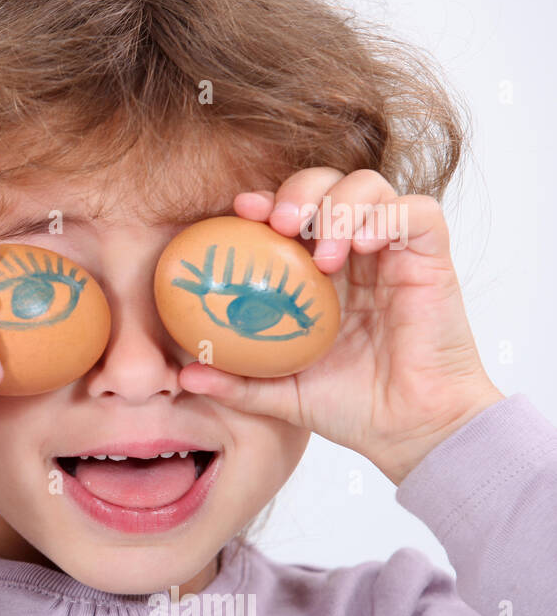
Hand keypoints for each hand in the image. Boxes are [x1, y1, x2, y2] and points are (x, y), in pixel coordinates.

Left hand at [178, 168, 503, 485]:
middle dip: (300, 189)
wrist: (410, 431)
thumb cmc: (349, 408)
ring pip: (371, 187)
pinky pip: (417, 213)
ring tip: (324, 253)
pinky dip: (387, 216)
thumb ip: (235, 382)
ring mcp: (394, 252)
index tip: (240, 210)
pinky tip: (362, 246)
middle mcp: (354, 253)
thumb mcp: (279, 394)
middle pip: (327, 185)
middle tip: (280, 223)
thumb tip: (185, 376)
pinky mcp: (431, 259)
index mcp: (315, 275)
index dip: (264, 201)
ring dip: (340, 204)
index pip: (289, 214)